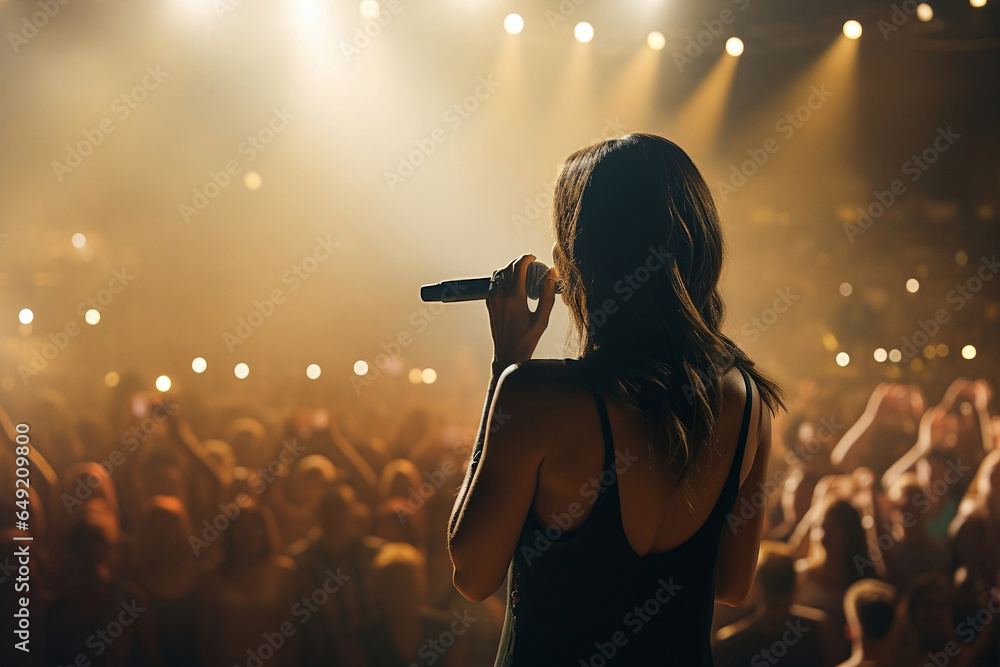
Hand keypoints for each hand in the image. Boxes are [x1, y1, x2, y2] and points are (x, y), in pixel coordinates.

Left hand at [487, 254, 556, 370]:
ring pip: (500, 273)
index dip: (527, 258)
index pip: (519, 266)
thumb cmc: (527, 339)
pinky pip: (494, 282)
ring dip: (511, 269)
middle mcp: (501, 295)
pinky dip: (503, 278)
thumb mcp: (542, 318)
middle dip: (520, 263)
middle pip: (509, 267)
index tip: (534, 258)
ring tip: (522, 275)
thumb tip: (551, 274)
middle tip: (531, 267)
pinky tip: (513, 285)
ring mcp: (493, 298)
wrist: (507, 353)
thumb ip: (547, 294)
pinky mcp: (489, 302)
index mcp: (515, 297)